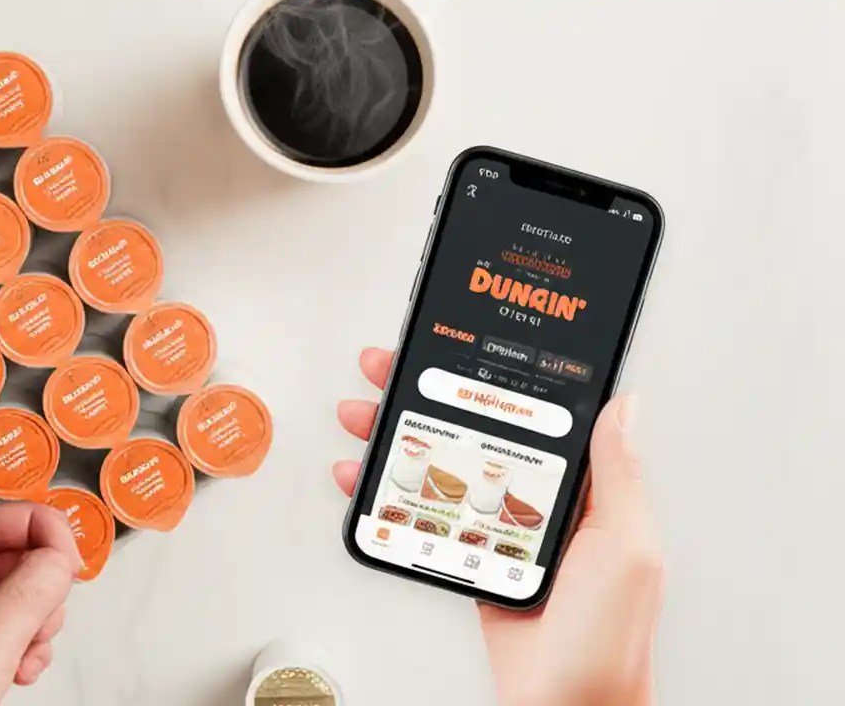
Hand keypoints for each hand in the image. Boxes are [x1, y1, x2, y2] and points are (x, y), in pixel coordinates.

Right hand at [335, 348, 663, 705]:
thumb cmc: (607, 640)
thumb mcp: (625, 546)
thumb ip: (618, 475)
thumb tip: (623, 406)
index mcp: (582, 489)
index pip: (527, 413)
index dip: (483, 376)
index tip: (450, 348)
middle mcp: (537, 500)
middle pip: (470, 430)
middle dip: (421, 396)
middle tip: (386, 373)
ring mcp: (498, 528)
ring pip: (437, 465)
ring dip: (394, 438)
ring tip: (363, 419)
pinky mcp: (469, 559)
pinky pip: (422, 514)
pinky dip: (387, 493)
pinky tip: (364, 478)